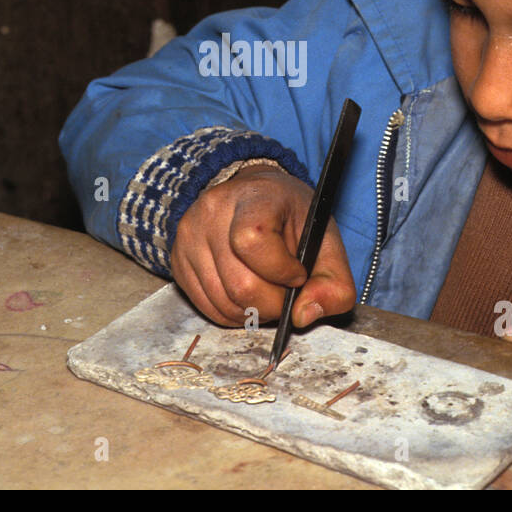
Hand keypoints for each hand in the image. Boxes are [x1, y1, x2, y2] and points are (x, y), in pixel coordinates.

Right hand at [171, 165, 355, 327]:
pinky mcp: (178, 259)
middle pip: (240, 285)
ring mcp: (190, 236)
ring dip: (253, 311)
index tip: (297, 272)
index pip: (252, 242)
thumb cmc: (290, 217)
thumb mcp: (325, 240)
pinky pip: (207, 307)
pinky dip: (233, 312)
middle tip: (284, 293)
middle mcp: (213, 212)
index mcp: (254, 197)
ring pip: (224, 303)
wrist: (252, 194)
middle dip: (273, 303)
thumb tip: (302, 317)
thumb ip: (333, 283)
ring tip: (267, 292)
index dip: (281, 270)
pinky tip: (246, 295)